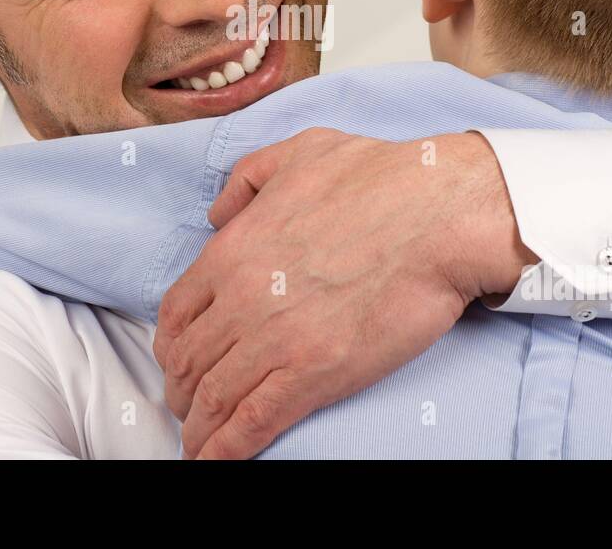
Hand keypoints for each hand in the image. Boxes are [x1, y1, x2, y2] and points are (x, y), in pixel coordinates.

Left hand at [152, 127, 533, 458]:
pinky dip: (225, 448)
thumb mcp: (299, 151)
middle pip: (188, 361)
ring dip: (200, 426)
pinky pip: (253, 420)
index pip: (176, 312)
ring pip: (214, 397)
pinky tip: (214, 460)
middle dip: (182, 389)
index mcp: (233, 249)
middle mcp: (242, 298)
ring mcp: (276, 338)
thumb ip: (247, 179)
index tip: (177, 359)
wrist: (439, 213)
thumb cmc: (381, 177)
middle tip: (187, 405)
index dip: (171, 344)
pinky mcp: (315, 373)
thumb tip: (218, 213)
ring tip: (199, 442)